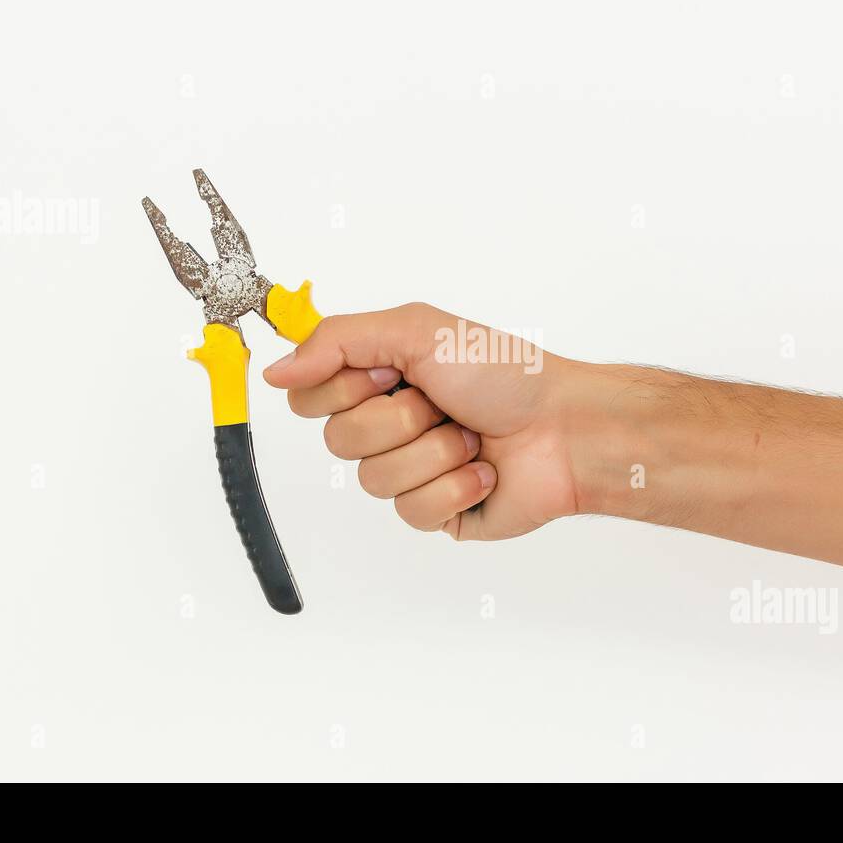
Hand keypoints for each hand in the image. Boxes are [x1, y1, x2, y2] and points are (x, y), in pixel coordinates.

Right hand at [263, 303, 579, 539]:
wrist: (566, 428)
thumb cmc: (504, 373)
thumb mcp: (417, 330)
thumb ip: (337, 340)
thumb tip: (276, 371)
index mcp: (378, 378)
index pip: (309, 395)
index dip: (345, 389)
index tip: (390, 374)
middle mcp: (388, 424)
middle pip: (338, 440)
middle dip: (399, 419)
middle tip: (441, 403)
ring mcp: (410, 471)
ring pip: (374, 480)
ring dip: (433, 453)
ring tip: (470, 436)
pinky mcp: (435, 512)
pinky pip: (411, 512)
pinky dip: (455, 486)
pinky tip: (483, 471)